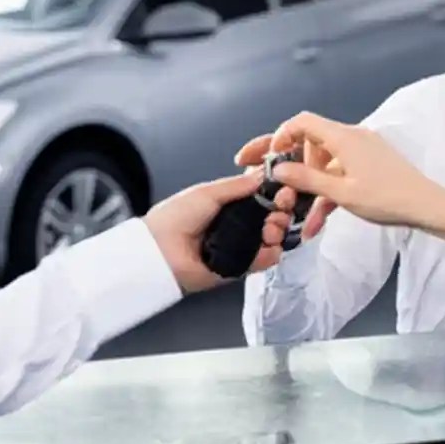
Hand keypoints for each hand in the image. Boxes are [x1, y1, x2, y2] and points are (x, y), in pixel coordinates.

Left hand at [143, 173, 292, 293]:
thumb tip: (262, 175)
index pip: (261, 198)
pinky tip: (268, 247)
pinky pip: (262, 262)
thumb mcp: (208, 192)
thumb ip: (238, 185)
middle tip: (280, 210)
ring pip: (271, 239)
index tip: (284, 190)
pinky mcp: (238, 267)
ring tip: (269, 230)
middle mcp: (235, 225)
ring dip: (277, 232)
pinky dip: (270, 254)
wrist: (160, 251)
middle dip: (281, 213)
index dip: (276, 194)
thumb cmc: (175, 218)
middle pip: (271, 218)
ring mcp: (238, 247)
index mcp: (227, 204)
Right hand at [235, 112, 444, 245]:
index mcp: (344, 137)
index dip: (281, 136)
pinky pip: (340, 174)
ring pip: (324, 163)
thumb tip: (278, 170)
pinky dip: (328, 193)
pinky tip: (317, 222)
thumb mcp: (341, 193)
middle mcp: (351, 138)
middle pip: (311, 142)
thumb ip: (306, 180)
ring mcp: (362, 151)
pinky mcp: (369, 166)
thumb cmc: (386, 198)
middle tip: (275, 184)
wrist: (427, 207)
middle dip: (292, 165)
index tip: (270, 158)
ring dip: (310, 186)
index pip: (302, 122)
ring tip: (298, 213)